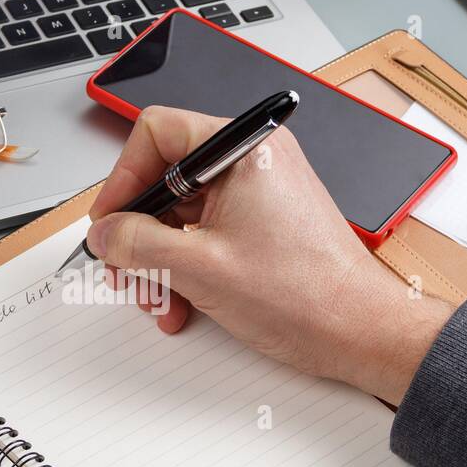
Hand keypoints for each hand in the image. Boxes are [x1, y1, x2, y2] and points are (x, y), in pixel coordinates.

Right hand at [87, 106, 453, 404]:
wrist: (361, 331)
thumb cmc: (307, 295)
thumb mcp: (199, 268)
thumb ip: (137, 243)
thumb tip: (104, 234)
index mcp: (244, 150)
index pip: (157, 134)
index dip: (122, 180)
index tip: (110, 223)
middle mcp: (253, 161)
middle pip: (166, 179)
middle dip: (140, 232)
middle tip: (125, 268)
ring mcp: (259, 193)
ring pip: (182, 215)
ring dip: (160, 261)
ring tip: (159, 298)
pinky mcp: (263, 224)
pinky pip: (206, 234)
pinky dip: (186, 268)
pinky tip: (183, 304)